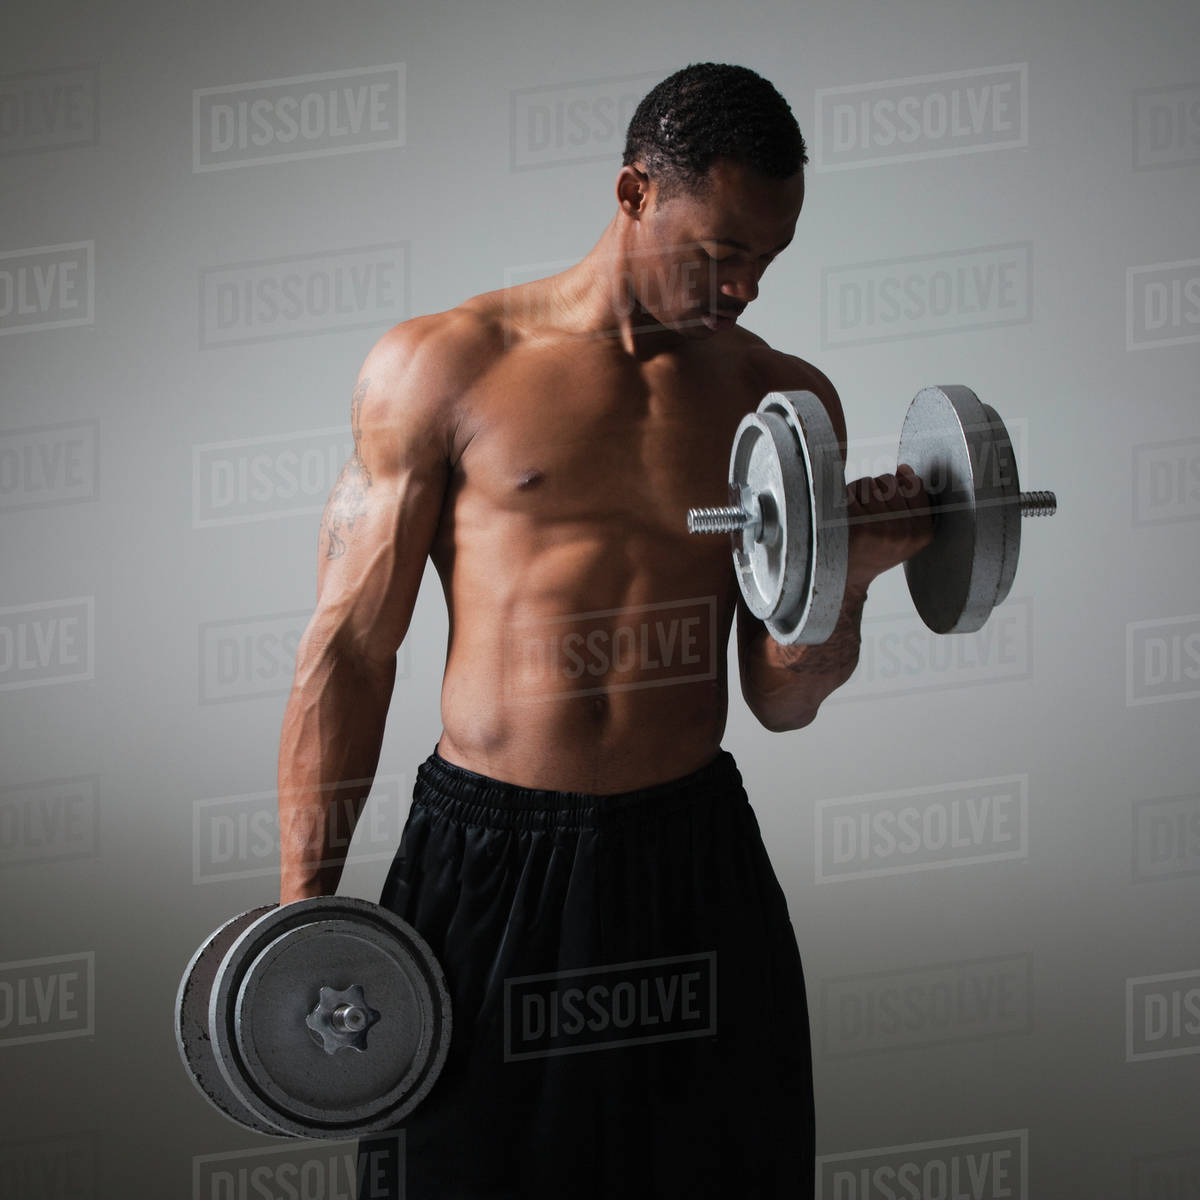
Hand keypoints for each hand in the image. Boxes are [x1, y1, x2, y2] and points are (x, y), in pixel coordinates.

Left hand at [844, 465, 934, 589]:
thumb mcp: (906, 534)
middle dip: (877, 487)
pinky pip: (853, 491)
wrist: (851, 576)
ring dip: (861, 490)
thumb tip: (904, 469)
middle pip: (891, 482)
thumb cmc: (878, 550)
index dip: (901, 482)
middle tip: (870, 506)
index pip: (916, 487)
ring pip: (870, 483)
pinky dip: (847, 495)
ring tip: (858, 509)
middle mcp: (904, 532)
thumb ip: (913, 502)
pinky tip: (846, 510)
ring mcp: (882, 529)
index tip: (890, 492)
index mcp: (921, 533)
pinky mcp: (858, 526)